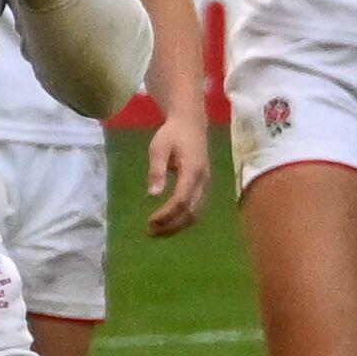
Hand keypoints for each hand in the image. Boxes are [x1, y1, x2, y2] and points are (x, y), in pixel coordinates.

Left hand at [143, 109, 212, 232]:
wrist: (191, 124)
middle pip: (191, 212)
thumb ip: (156, 170)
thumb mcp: (158, 147)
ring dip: (177, 225)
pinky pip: (196, 209)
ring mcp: (206, 185)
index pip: (181, 200)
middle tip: (150, 232)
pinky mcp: (204, 187)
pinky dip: (182, 219)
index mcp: (193, 170)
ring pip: (195, 214)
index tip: (150, 221)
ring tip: (157, 230)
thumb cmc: (172, 134)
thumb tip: (153, 194)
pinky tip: (168, 221)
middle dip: (171, 225)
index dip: (167, 214)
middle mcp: (203, 181)